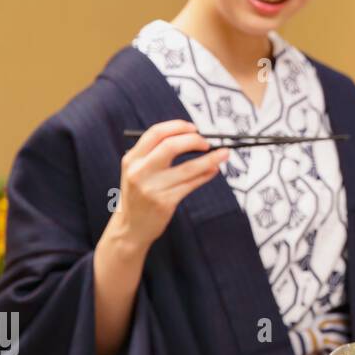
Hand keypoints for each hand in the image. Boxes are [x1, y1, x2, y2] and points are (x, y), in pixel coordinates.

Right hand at [108, 120, 228, 249]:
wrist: (130, 227)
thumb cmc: (140, 194)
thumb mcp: (139, 171)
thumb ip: (157, 154)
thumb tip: (194, 139)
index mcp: (132, 159)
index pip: (155, 133)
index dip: (178, 127)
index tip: (194, 128)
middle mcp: (139, 172)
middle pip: (171, 146)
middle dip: (194, 140)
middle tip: (207, 143)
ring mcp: (152, 188)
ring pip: (188, 167)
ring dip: (210, 159)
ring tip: (224, 153)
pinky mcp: (164, 203)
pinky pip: (191, 184)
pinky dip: (206, 175)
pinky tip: (214, 170)